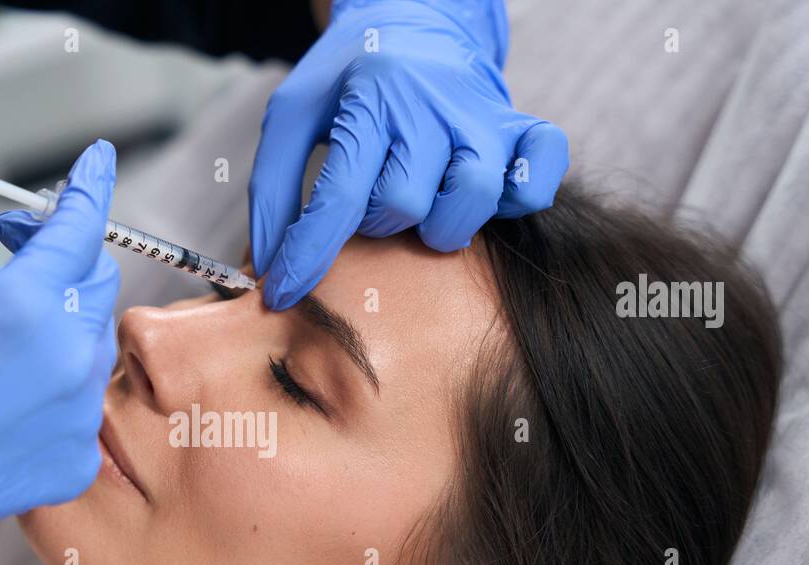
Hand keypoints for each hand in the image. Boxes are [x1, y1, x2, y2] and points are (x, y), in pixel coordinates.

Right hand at [0, 125, 119, 564]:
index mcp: (22, 306)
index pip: (81, 225)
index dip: (89, 185)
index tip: (96, 159)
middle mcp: (65, 362)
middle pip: (96, 280)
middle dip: (62, 252)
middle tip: (10, 247)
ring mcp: (75, 420)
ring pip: (94, 342)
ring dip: (62, 316)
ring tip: (2, 322)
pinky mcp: (71, 464)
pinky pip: (84, 404)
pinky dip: (57, 383)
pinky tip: (6, 389)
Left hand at [250, 0, 568, 309]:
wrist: (413, 18)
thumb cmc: (348, 80)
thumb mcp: (292, 117)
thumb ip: (273, 191)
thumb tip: (268, 269)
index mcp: (369, 98)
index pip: (338, 198)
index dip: (307, 257)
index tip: (283, 293)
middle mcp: (431, 105)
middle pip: (405, 205)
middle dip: (378, 224)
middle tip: (372, 203)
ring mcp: (483, 116)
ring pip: (472, 198)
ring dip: (440, 222)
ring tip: (423, 204)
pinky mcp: (522, 126)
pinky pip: (540, 176)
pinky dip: (520, 198)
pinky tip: (485, 197)